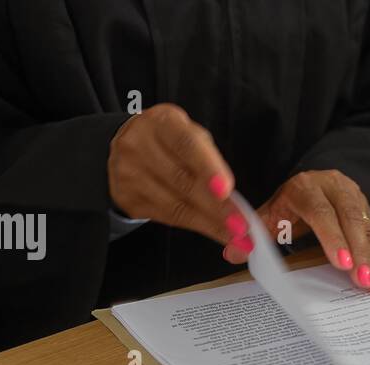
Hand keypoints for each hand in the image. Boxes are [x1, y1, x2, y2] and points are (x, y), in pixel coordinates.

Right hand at [107, 103, 252, 255]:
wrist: (128, 145)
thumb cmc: (170, 140)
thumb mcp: (189, 133)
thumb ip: (209, 157)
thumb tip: (230, 196)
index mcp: (161, 123)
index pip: (186, 145)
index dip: (208, 168)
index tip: (227, 190)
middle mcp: (139, 146)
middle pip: (182, 181)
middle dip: (217, 206)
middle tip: (242, 225)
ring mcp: (129, 174)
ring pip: (175, 205)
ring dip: (209, 224)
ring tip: (235, 236)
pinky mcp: (128, 199)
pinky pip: (168, 218)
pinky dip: (197, 227)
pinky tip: (216, 233)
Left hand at [227, 169, 369, 292]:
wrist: (308, 184)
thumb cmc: (287, 206)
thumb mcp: (270, 216)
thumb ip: (254, 233)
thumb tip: (232, 254)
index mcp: (306, 186)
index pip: (321, 212)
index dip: (333, 238)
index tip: (341, 264)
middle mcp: (334, 186)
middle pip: (350, 219)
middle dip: (359, 253)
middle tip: (364, 282)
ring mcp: (354, 195)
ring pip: (367, 226)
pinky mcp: (366, 207)